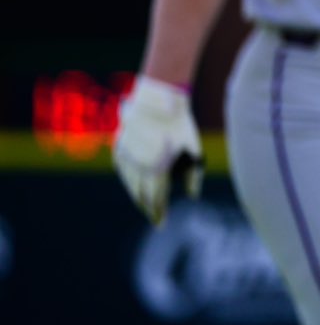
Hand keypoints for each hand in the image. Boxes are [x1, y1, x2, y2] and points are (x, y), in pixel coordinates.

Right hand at [113, 76, 202, 223]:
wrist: (158, 101)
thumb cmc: (180, 126)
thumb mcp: (193, 150)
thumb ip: (193, 175)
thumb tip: (193, 196)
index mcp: (158, 167)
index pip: (156, 198)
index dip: (158, 213)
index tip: (160, 223)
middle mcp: (139, 165)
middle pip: (141, 194)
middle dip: (148, 207)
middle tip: (153, 216)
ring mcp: (126, 156)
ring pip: (130, 184)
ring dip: (137, 196)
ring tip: (145, 204)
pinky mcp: (119, 148)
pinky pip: (122, 170)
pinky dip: (128, 181)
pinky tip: (133, 185)